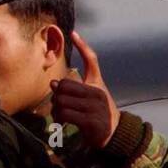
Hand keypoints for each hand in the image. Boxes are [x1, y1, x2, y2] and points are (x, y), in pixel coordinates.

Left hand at [51, 31, 119, 148]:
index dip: (82, 46)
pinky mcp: (90, 120)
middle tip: (59, 105)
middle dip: (56, 96)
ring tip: (61, 116)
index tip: (73, 33)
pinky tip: (62, 122)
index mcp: (97, 83)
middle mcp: (97, 92)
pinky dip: (59, 118)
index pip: (91, 60)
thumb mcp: (91, 97)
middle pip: (64, 85)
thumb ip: (74, 89)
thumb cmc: (98, 113)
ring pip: (61, 100)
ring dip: (56, 110)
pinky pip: (65, 114)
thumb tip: (53, 83)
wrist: (114, 134)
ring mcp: (94, 106)